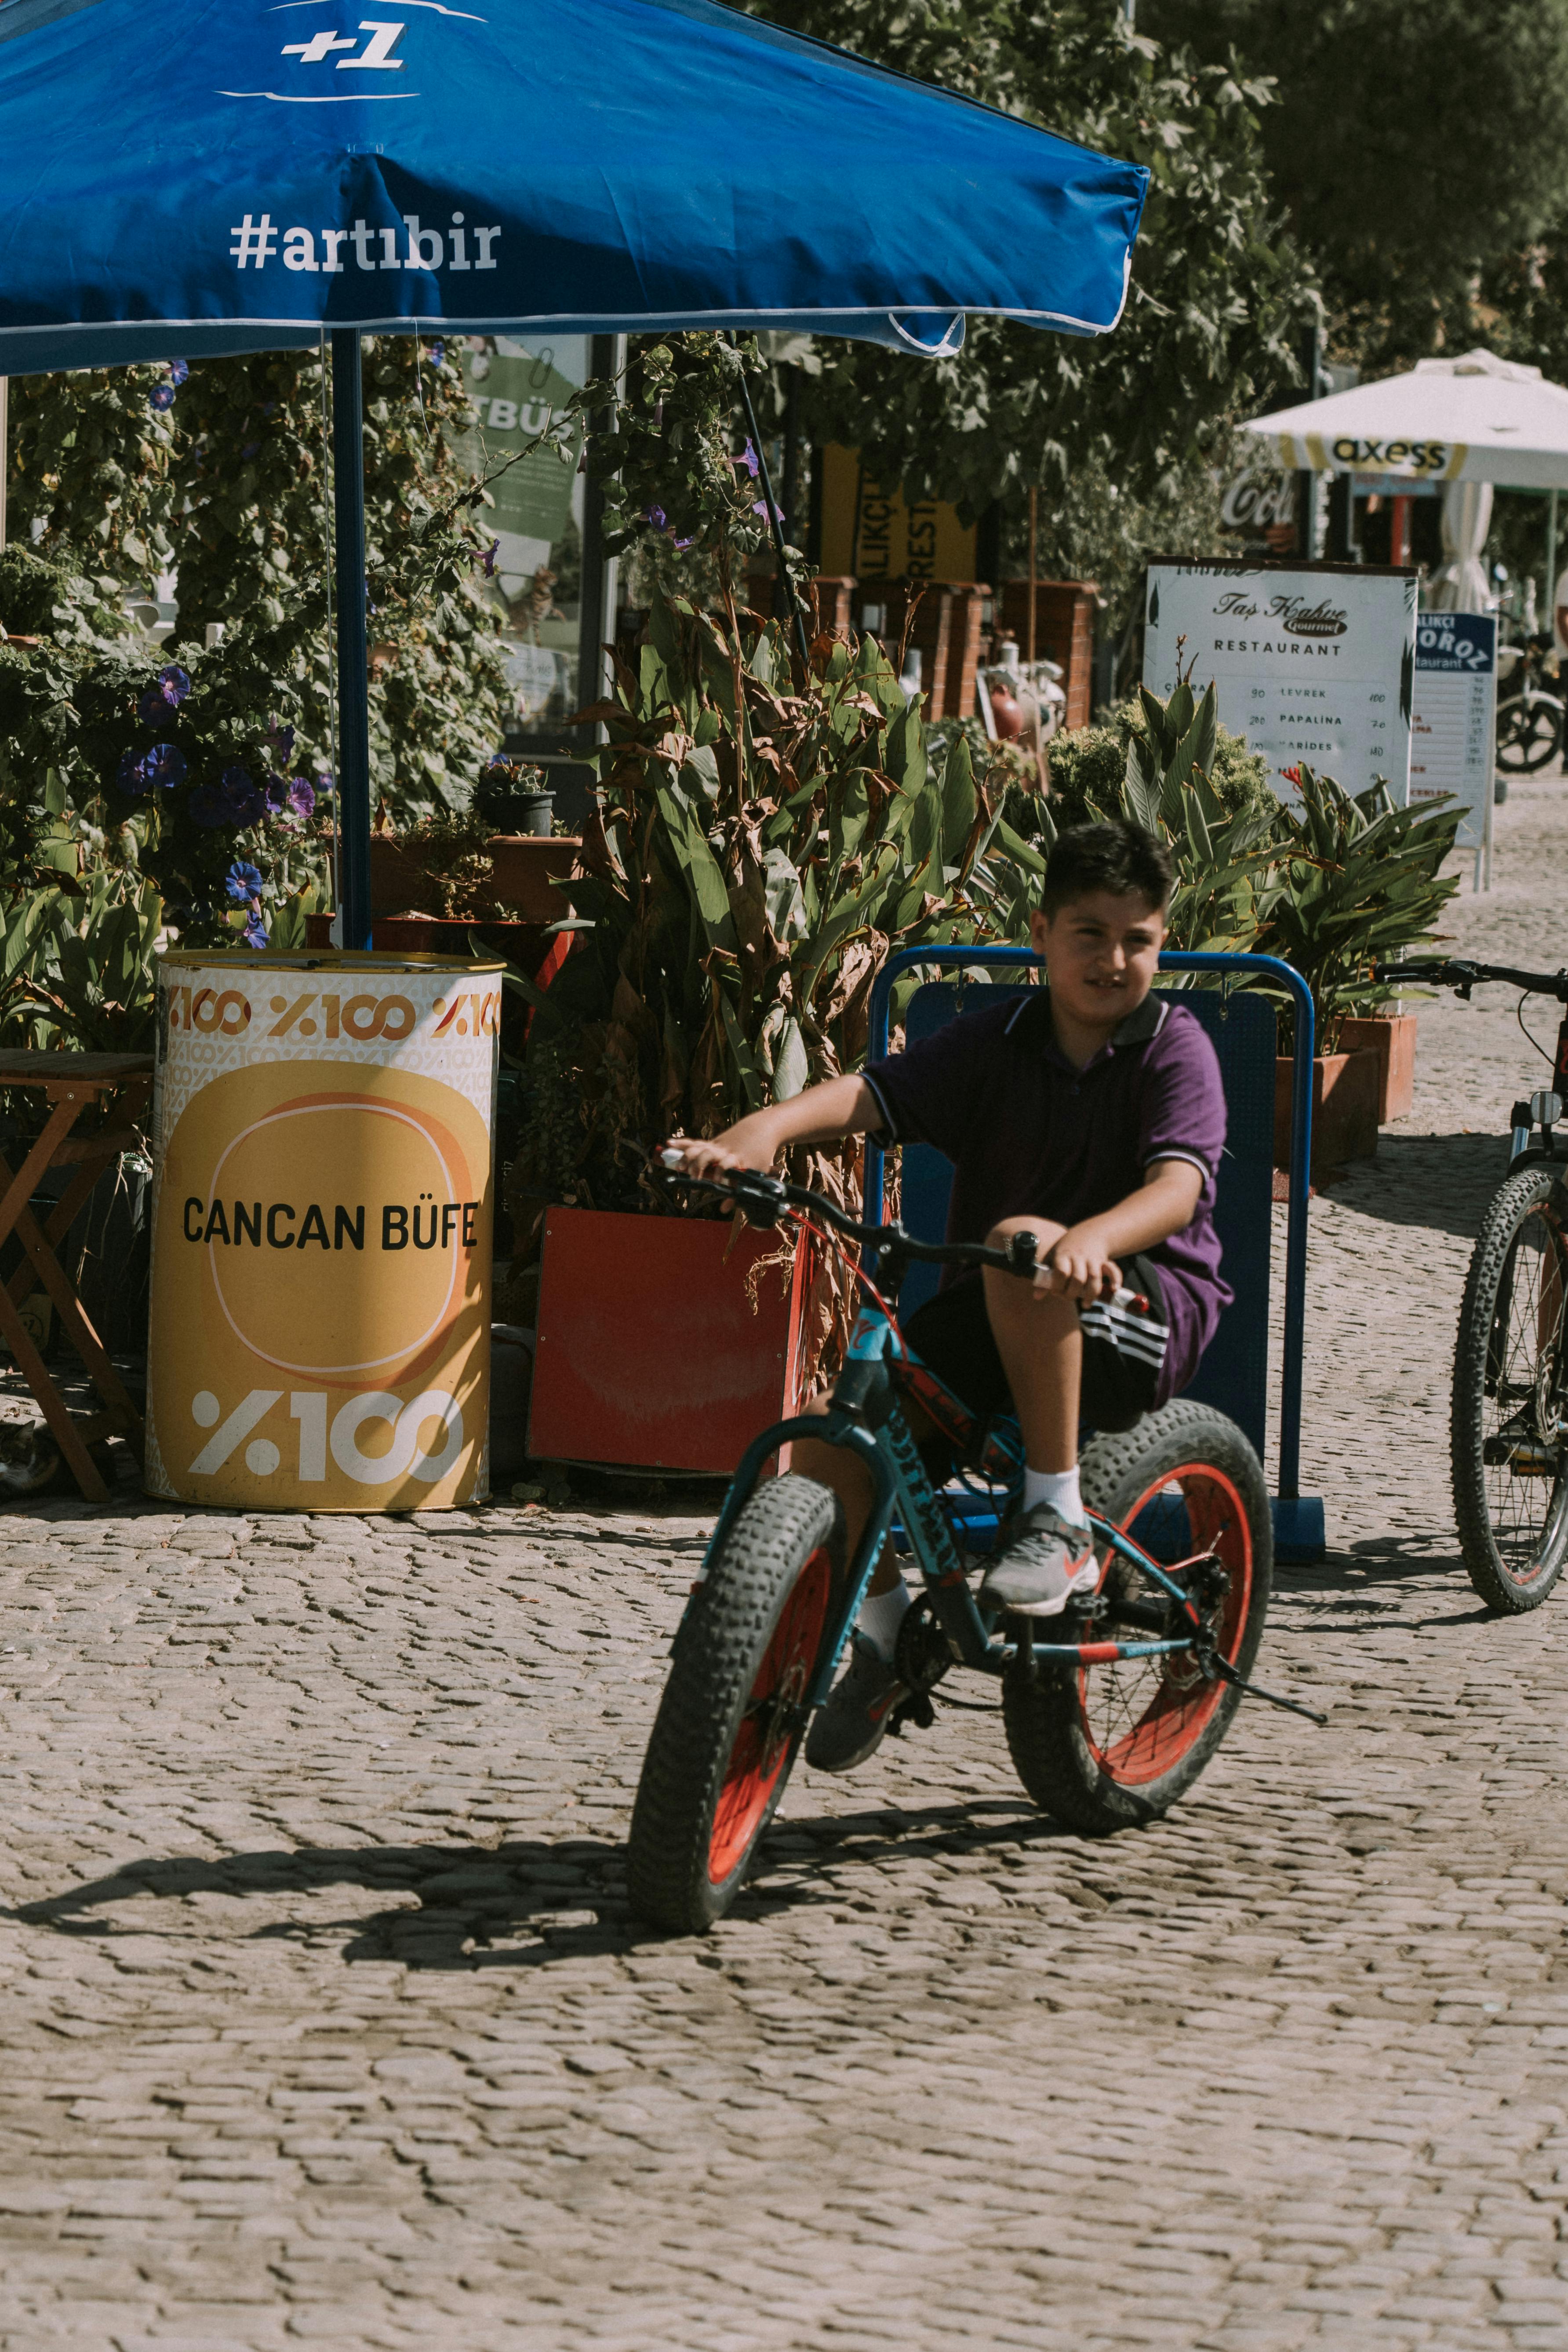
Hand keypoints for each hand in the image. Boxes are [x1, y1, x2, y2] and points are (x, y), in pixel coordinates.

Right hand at [663, 1114, 782, 1182]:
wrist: (762, 1129)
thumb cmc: (760, 1155)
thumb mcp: (756, 1174)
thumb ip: (738, 1192)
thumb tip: (724, 1209)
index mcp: (737, 1159)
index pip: (726, 1165)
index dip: (720, 1174)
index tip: (715, 1184)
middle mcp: (724, 1151)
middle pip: (707, 1155)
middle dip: (698, 1167)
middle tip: (694, 1180)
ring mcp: (717, 1145)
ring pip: (699, 1148)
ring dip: (687, 1157)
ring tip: (679, 1168)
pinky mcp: (712, 1142)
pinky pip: (695, 1142)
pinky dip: (681, 1143)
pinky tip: (669, 1143)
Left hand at [1043, 1235, 1120, 1303]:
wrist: (1089, 1233)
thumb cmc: (1066, 1249)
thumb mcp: (1052, 1258)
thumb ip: (1044, 1277)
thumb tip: (1036, 1297)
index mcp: (1063, 1254)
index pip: (1061, 1272)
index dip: (1058, 1286)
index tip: (1055, 1292)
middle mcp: (1079, 1256)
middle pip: (1078, 1279)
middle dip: (1073, 1293)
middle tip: (1068, 1298)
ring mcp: (1093, 1259)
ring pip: (1094, 1278)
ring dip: (1090, 1294)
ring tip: (1086, 1305)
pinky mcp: (1104, 1261)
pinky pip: (1112, 1270)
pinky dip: (1116, 1279)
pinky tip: (1114, 1290)